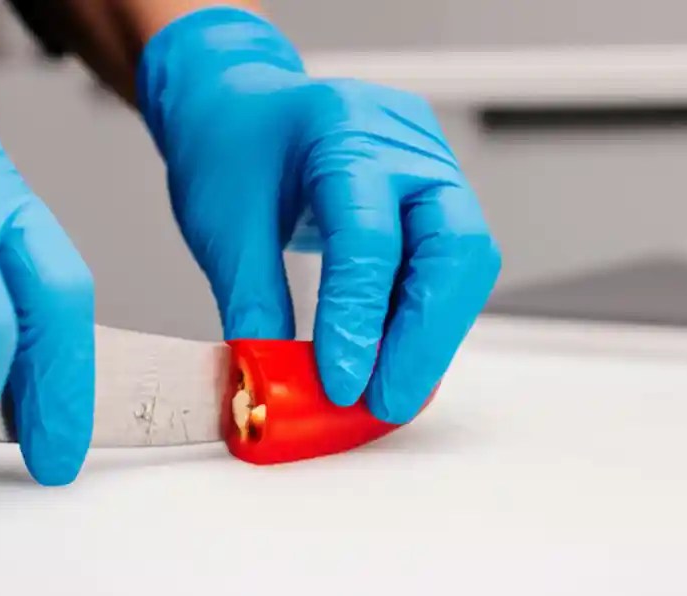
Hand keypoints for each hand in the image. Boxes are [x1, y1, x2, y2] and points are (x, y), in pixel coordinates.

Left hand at [136, 8, 500, 422]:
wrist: (235, 104)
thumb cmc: (227, 145)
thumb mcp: (223, 226)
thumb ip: (254, 305)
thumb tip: (274, 380)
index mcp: (342, 130)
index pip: (369, 237)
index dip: (359, 318)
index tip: (343, 383)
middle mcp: (403, 144)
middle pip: (453, 248)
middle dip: (425, 338)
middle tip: (386, 400)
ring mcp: (430, 167)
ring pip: (464, 264)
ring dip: (431, 337)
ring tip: (388, 392)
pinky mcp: (434, 198)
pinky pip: (446, 267)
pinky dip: (422, 320)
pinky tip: (394, 361)